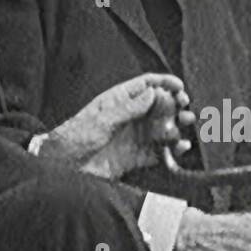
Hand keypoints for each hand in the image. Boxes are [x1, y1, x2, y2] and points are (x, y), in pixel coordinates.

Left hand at [49, 75, 194, 179]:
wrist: (63, 167)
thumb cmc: (74, 137)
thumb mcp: (102, 119)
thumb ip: (129, 107)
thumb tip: (154, 93)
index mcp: (119, 100)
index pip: (146, 85)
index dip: (164, 83)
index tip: (179, 86)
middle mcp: (130, 117)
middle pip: (160, 106)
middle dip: (176, 105)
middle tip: (185, 108)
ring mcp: (135, 137)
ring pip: (163, 128)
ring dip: (178, 126)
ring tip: (187, 124)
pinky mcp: (137, 157)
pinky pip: (160, 151)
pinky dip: (173, 149)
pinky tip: (181, 147)